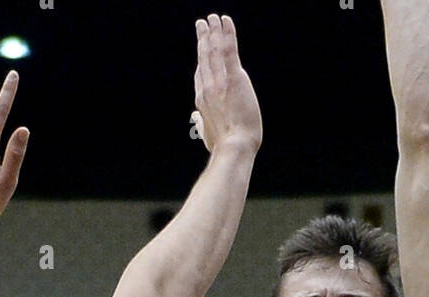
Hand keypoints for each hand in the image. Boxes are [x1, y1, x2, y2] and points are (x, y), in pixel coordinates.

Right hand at [192, 14, 261, 155]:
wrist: (234, 148)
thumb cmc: (223, 145)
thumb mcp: (207, 135)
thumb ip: (201, 123)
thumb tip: (195, 118)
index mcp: (202, 100)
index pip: (200, 75)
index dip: (201, 59)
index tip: (202, 47)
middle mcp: (208, 87)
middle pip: (204, 57)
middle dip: (203, 38)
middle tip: (202, 23)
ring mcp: (219, 82)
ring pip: (214, 50)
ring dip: (213, 30)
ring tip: (212, 17)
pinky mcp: (233, 78)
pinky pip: (229, 50)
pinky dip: (227, 34)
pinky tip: (225, 21)